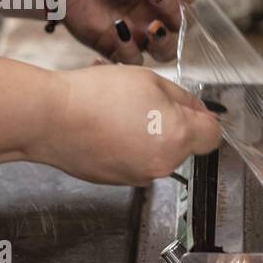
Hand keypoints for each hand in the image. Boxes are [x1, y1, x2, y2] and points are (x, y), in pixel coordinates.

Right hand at [29, 65, 221, 185]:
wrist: (49, 119)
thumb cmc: (96, 95)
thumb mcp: (151, 80)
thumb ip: (183, 98)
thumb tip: (198, 110)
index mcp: (179, 137)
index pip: (213, 135)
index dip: (204, 118)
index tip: (190, 108)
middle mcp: (164, 164)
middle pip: (185, 144)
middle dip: (172, 124)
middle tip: (142, 102)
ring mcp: (140, 176)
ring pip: (159, 153)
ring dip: (148, 135)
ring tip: (119, 113)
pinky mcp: (119, 181)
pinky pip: (135, 161)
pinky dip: (128, 147)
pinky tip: (106, 129)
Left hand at [62, 0, 200, 64]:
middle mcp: (157, 14)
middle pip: (186, 25)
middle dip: (177, 13)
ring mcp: (140, 33)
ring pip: (167, 51)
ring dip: (163, 41)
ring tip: (149, 27)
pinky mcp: (118, 48)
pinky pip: (133, 60)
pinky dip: (128, 50)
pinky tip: (116, 29)